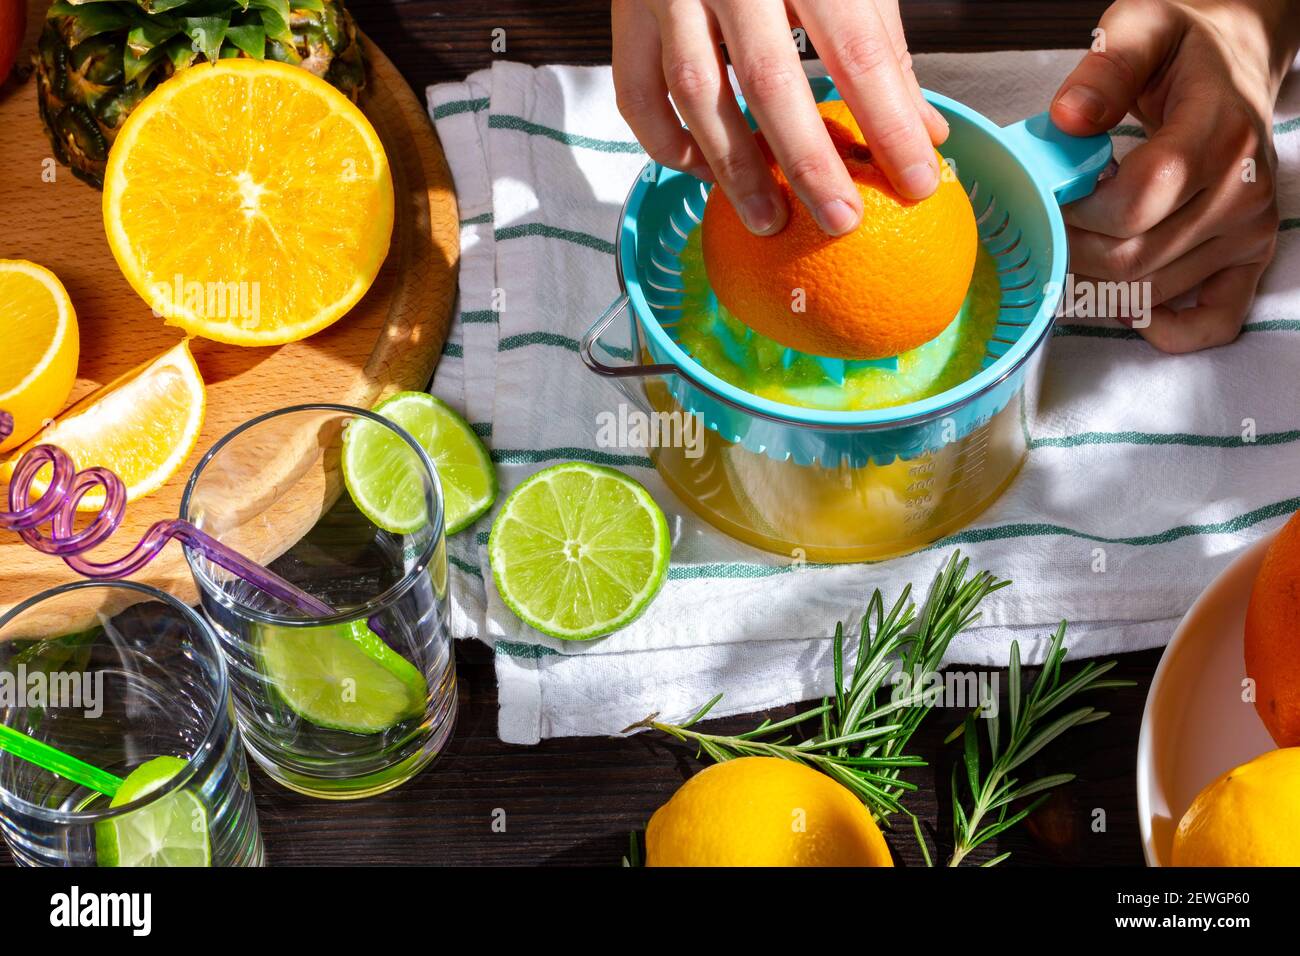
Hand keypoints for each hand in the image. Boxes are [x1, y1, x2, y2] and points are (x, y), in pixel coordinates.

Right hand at [612, 0, 948, 236]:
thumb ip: (882, 45)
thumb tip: (923, 136)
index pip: (855, 49)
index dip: (890, 122)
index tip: (918, 183)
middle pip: (770, 79)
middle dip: (810, 163)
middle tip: (841, 223)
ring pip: (694, 95)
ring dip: (733, 170)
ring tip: (770, 222)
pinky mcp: (626, 17)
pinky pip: (637, 97)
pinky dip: (670, 146)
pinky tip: (709, 175)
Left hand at [1050, 0, 1299, 352]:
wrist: (1235, 62)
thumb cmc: (1181, 51)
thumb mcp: (1143, 28)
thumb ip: (1107, 67)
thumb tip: (1068, 118)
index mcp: (1217, 134)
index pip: (1134, 204)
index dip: (1077, 211)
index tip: (1053, 193)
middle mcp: (1242, 190)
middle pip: (1133, 259)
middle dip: (1074, 248)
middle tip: (1054, 221)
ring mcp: (1250, 229)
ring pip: (1150, 292)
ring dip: (1098, 281)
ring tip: (1083, 238)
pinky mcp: (1251, 257)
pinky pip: (1213, 322)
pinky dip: (1164, 327)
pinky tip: (1126, 302)